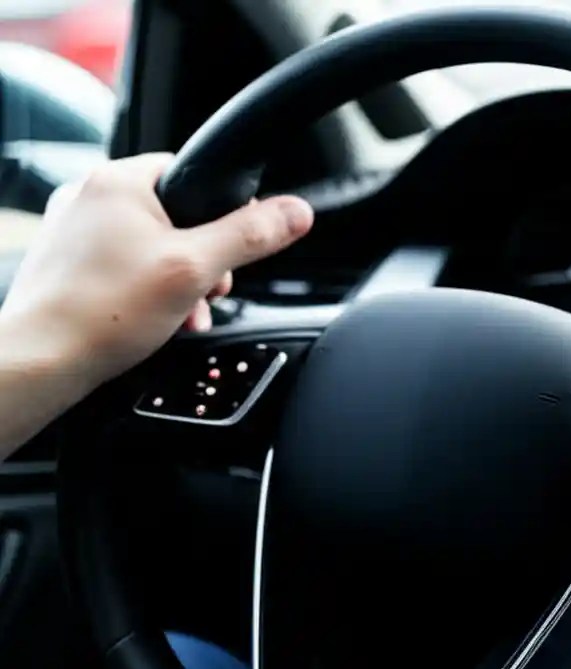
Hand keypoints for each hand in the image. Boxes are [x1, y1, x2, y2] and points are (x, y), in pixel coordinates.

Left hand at [0, 153, 312, 389]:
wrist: (41, 359)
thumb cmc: (104, 313)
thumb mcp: (197, 269)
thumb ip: (251, 236)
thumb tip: (296, 212)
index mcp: (119, 181)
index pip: (192, 173)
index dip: (224, 213)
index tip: (230, 249)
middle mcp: (89, 195)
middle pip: (176, 214)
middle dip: (202, 258)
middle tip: (206, 290)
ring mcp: (73, 229)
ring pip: (151, 243)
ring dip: (179, 279)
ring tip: (182, 311)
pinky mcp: (66, 261)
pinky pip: (124, 264)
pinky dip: (147, 289)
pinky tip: (155, 318)